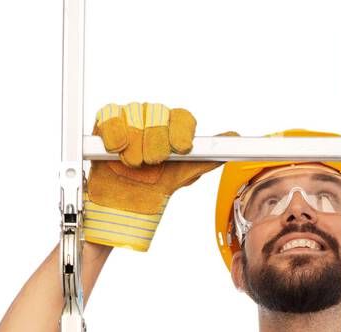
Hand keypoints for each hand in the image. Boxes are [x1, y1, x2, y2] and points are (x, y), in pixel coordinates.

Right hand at [84, 102, 238, 250]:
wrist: (122, 206)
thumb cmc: (151, 191)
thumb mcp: (181, 176)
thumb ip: (206, 158)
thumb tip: (234, 140)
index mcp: (173, 129)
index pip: (183, 118)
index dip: (180, 133)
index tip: (178, 150)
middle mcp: (153, 119)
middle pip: (160, 115)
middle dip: (156, 146)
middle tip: (151, 164)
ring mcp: (130, 117)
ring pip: (137, 115)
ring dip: (135, 146)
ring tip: (133, 164)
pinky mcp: (106, 120)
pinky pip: (113, 115)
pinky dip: (116, 135)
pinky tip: (117, 151)